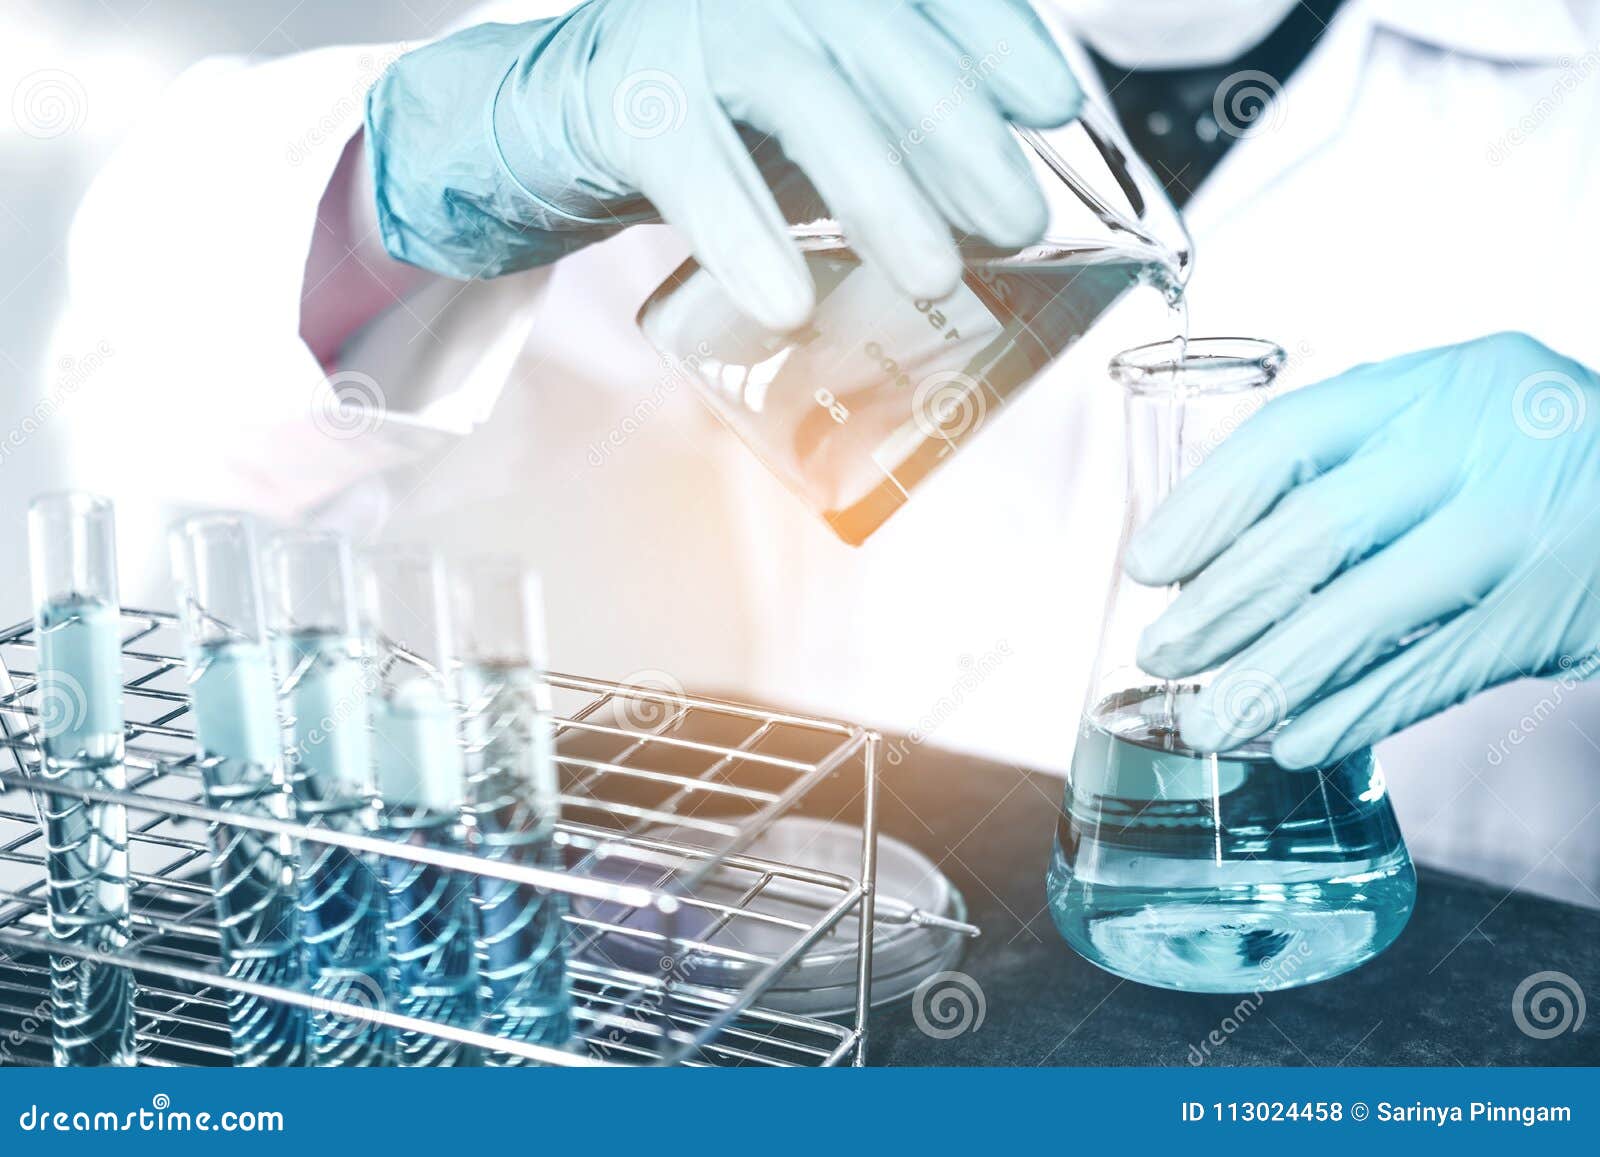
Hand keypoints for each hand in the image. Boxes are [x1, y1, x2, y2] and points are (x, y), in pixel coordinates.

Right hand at [368, 1, 1080, 328]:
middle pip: (878, 38)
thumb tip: (1002, 201)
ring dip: (878, 189)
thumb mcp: (813, 105)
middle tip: (1016, 219)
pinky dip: (746, 234)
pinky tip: (786, 298)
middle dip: (957, 132)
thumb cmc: (710, 113)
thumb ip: (890, 126)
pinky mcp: (623, 96)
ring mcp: (688, 26)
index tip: (1054, 105)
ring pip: (801, 95)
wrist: (550, 116)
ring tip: (933, 273)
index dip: (997, 37)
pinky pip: (694, 167)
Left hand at [1126, 332, 1599, 767]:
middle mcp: (1478, 446)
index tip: (1148, 565)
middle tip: (1161, 654)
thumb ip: (1352, 464)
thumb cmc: (1536, 461)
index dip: (1205, 507)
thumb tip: (1212, 554)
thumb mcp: (1452, 423)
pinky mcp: (1549, 615)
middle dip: (1222, 604)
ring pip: (1363, 613)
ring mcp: (1519, 531)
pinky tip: (1297, 737)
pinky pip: (1429, 673)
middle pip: (1314, 531)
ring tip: (1212, 717)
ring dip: (1272, 676)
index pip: (1289, 437)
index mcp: (1433, 386)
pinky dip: (1355, 712)